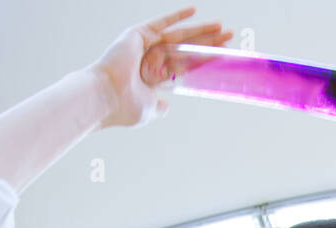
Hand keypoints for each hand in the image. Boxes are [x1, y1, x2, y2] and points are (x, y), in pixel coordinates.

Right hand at [87, 6, 233, 129]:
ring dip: (201, 31)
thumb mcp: (148, 110)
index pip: (186, 65)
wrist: (106, 97)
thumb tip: (166, 107)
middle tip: (229, 37)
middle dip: (209, 43)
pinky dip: (177, 16)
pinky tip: (194, 10)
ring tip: (222, 28)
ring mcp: (145, 46)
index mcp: (154, 77)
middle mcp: (151, 59)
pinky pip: (162, 22)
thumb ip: (158, 107)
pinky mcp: (139, 35)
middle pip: (187, 48)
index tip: (221, 56)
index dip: (203, 60)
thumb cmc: (124, 106)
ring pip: (179, 36)